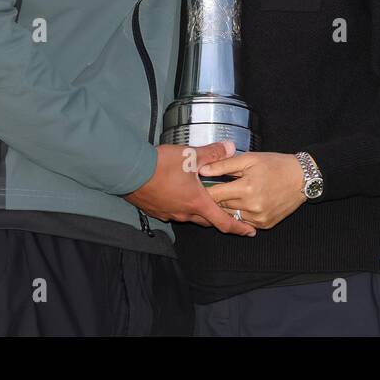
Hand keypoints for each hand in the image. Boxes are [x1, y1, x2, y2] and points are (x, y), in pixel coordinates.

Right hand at [124, 143, 256, 236]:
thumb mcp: (191, 155)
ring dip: (199, 212)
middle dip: (219, 218)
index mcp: (197, 203)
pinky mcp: (156, 211)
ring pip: (190, 217)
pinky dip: (182, 207)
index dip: (239, 228)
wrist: (129, 171)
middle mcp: (184, 213)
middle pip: (207, 221)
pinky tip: (180, 196)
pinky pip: (174, 213)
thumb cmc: (161, 165)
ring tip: (204, 202)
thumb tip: (230, 147)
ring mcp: (169, 214)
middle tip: (230, 214)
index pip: (223, 222)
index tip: (250, 232)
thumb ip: (212, 153)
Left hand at [200, 151, 306, 228]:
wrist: (301, 178)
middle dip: (213, 199)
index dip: (204, 190)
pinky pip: (243, 222)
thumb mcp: (250, 159)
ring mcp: (259, 219)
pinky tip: (240, 203)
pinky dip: (238, 214)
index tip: (197, 185)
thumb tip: (202, 170)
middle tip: (206, 190)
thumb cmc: (275, 164)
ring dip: (225, 207)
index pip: (214, 195)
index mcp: (247, 188)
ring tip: (224, 196)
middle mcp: (252, 207)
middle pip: (221, 207)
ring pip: (231, 216)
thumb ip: (224, 165)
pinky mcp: (264, 225)